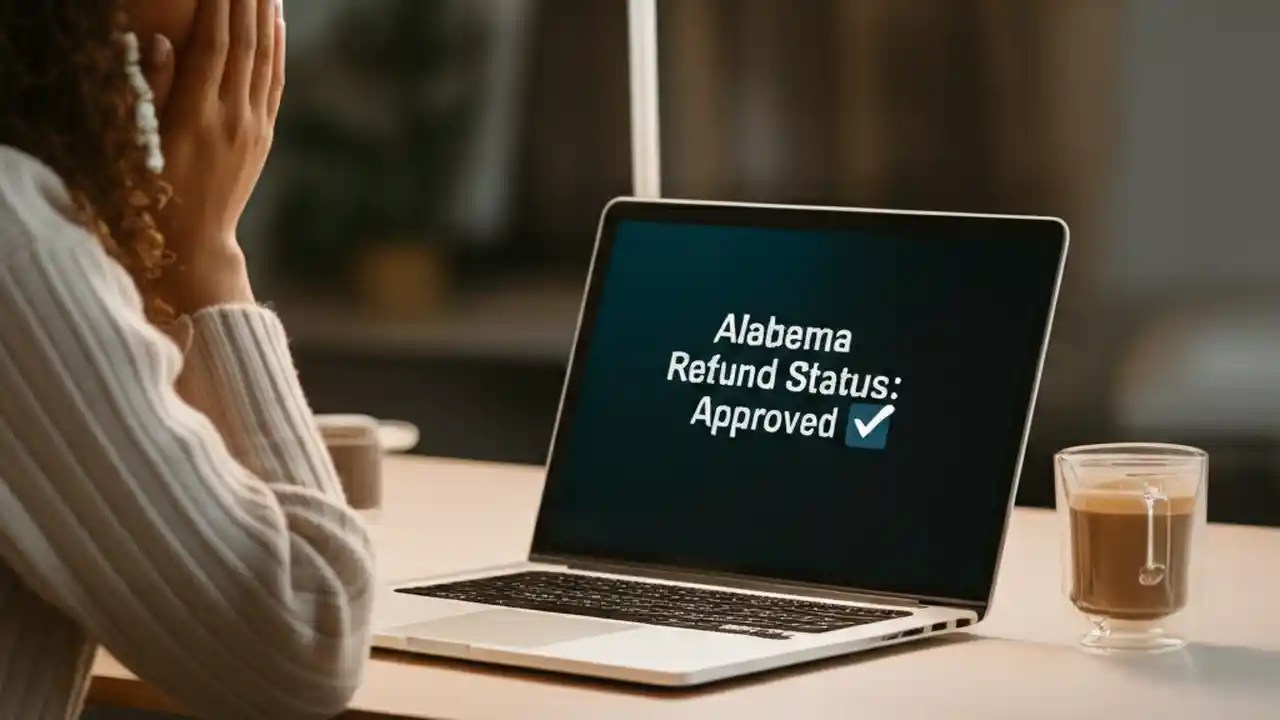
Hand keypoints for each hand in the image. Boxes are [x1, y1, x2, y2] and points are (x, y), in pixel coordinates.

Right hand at [145, 0, 285, 313]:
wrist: (197, 240)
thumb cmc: (156, 193)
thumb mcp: (144, 143)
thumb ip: (156, 89)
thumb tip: (163, 40)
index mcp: (196, 116)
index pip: (212, 47)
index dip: (218, 8)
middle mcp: (231, 118)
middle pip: (244, 46)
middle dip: (245, 2)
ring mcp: (253, 128)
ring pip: (264, 60)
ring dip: (266, 17)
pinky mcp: (264, 136)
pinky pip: (274, 83)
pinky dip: (276, 50)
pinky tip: (276, 25)